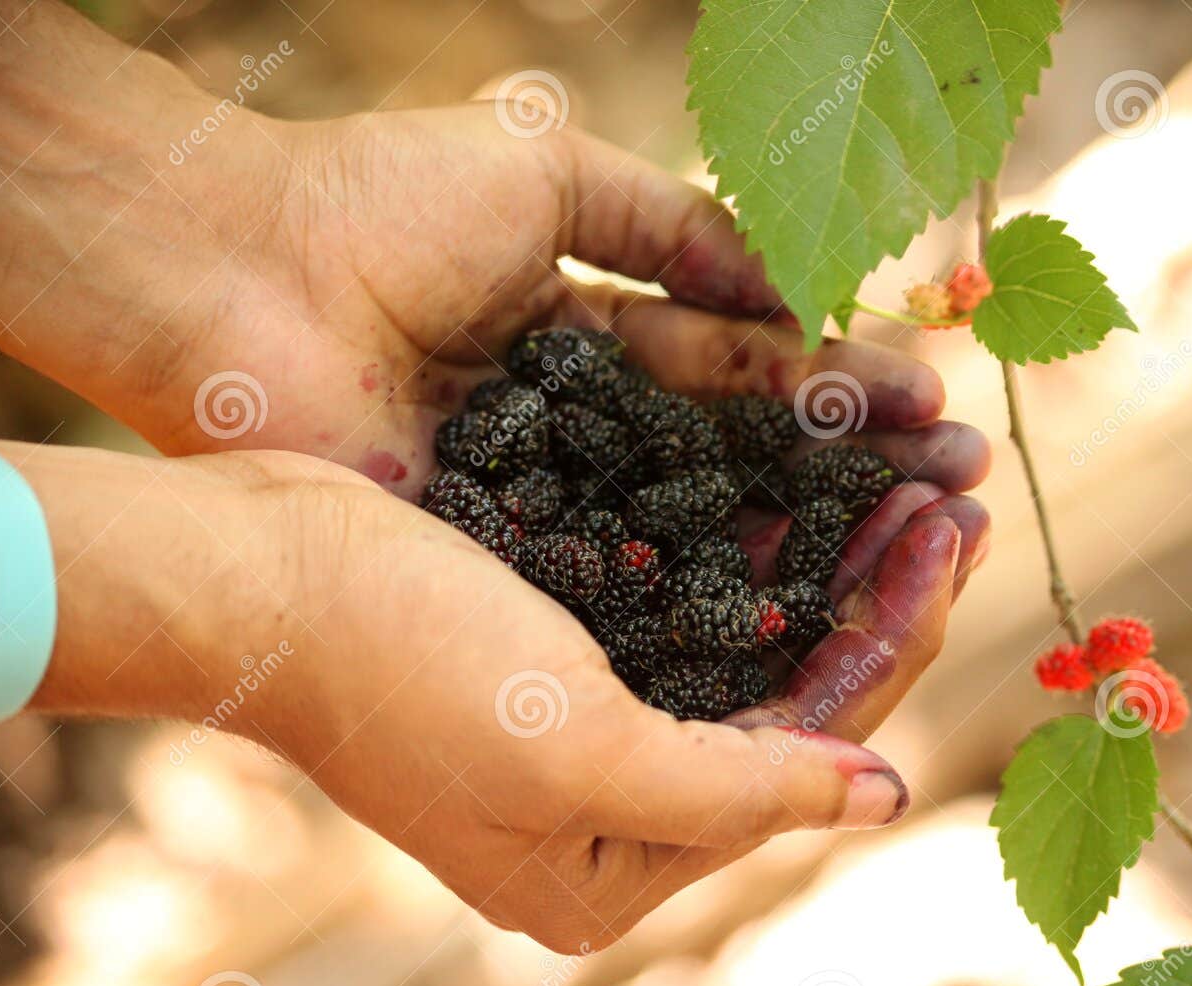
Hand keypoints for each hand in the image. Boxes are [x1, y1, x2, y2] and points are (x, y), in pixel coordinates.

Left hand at [147, 104, 996, 739]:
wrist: (231, 276)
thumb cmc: (379, 206)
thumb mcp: (550, 178)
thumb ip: (674, 223)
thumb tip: (797, 278)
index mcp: (596, 334)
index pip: (748, 367)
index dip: (841, 387)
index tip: (938, 408)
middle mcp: (586, 431)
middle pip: (740, 460)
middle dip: (852, 474)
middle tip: (960, 494)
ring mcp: (550, 502)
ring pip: (697, 530)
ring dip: (805, 541)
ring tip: (914, 554)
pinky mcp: (504, 559)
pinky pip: (618, 583)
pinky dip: (703, 591)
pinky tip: (797, 601)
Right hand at [256, 454, 923, 950]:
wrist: (253, 574)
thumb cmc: (403, 664)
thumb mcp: (581, 748)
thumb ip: (742, 788)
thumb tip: (880, 799)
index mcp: (610, 867)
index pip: (800, 756)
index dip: (887, 646)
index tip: (950, 540)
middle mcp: (606, 810)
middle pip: (784, 699)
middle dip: (869, 597)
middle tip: (948, 495)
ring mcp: (581, 729)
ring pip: (743, 644)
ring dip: (822, 563)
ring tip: (904, 478)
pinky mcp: (558, 650)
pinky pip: (685, 600)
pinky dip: (747, 546)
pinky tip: (808, 483)